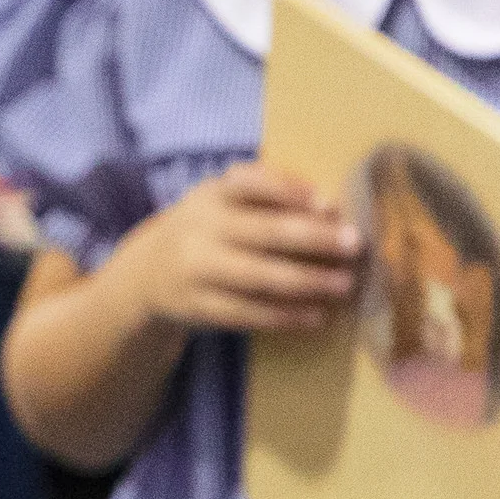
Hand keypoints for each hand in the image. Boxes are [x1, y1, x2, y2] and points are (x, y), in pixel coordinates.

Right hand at [116, 162, 360, 334]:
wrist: (143, 276)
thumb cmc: (206, 231)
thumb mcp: (221, 202)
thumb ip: (266, 198)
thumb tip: (331, 210)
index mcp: (212, 195)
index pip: (249, 183)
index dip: (289, 191)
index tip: (328, 202)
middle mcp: (200, 229)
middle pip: (264, 232)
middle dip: (314, 238)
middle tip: (355, 244)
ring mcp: (196, 270)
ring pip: (259, 277)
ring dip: (308, 281)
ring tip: (344, 284)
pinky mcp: (197, 306)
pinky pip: (247, 313)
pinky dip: (285, 315)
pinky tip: (315, 315)